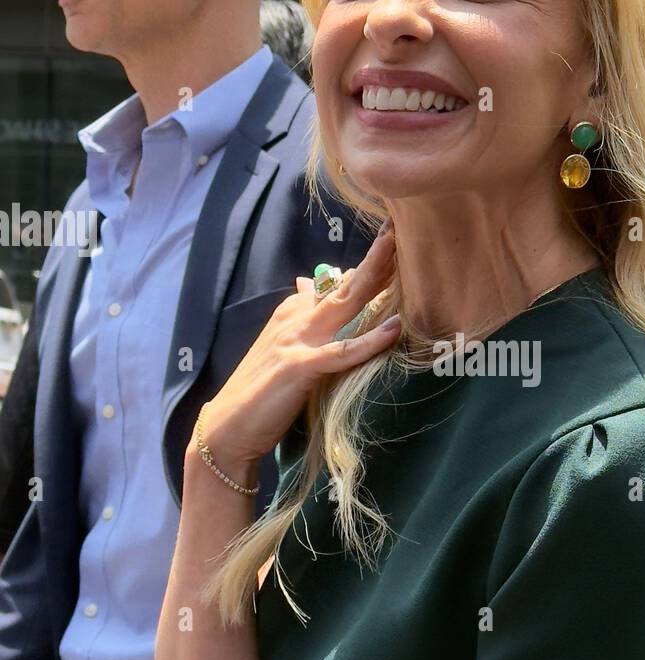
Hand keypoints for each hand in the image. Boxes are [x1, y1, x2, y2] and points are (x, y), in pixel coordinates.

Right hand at [195, 231, 398, 476]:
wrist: (227, 428)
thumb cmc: (260, 392)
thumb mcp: (282, 347)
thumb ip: (300, 316)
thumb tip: (310, 283)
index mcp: (292, 312)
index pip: (337, 284)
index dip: (369, 267)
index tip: (395, 245)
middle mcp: (294, 319)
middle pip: (344, 285)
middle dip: (375, 258)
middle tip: (401, 230)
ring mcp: (296, 341)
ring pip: (344, 305)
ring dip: (374, 280)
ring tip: (402, 257)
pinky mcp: (299, 368)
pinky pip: (341, 351)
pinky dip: (369, 341)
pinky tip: (394, 328)